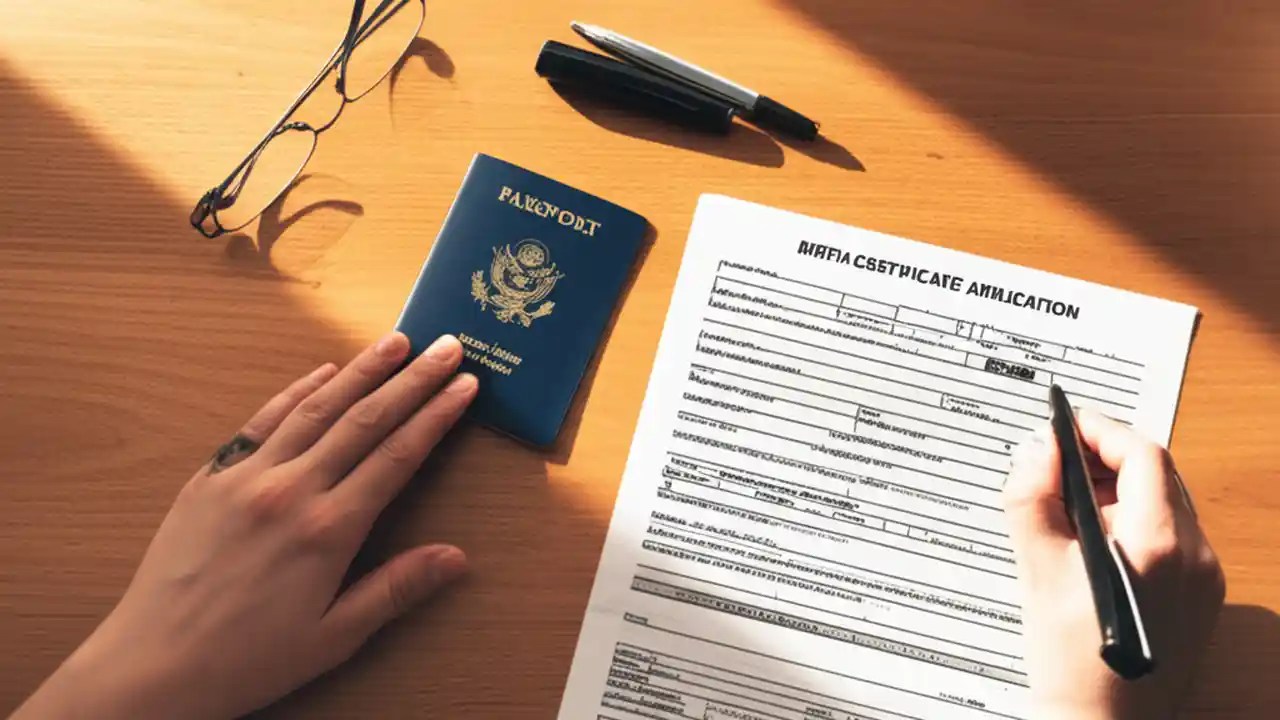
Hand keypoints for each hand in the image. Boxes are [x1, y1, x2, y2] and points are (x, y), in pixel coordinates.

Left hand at [12, 332, 476, 719]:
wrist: (152, 666)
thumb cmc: (247, 660)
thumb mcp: (334, 637)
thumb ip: (396, 589)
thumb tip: (456, 557)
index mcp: (327, 531)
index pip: (397, 456)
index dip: (436, 416)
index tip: (464, 386)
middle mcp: (289, 490)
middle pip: (364, 420)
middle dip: (413, 380)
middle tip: (447, 348)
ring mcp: (246, 477)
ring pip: (316, 408)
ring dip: (361, 370)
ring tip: (396, 342)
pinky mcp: (210, 477)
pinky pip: (262, 421)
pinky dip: (297, 391)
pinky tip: (323, 372)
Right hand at [1004, 409, 1224, 719]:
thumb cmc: (1069, 662)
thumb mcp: (1036, 569)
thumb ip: (1032, 497)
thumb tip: (1038, 448)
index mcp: (1157, 545)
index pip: (1141, 454)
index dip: (1099, 430)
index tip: (1064, 425)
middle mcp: (1194, 557)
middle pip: (1157, 474)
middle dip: (1105, 458)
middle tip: (1056, 461)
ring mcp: (1204, 578)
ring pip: (1164, 502)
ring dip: (1117, 489)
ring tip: (1066, 503)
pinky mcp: (1201, 594)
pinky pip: (1171, 534)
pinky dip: (1133, 520)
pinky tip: (1093, 540)